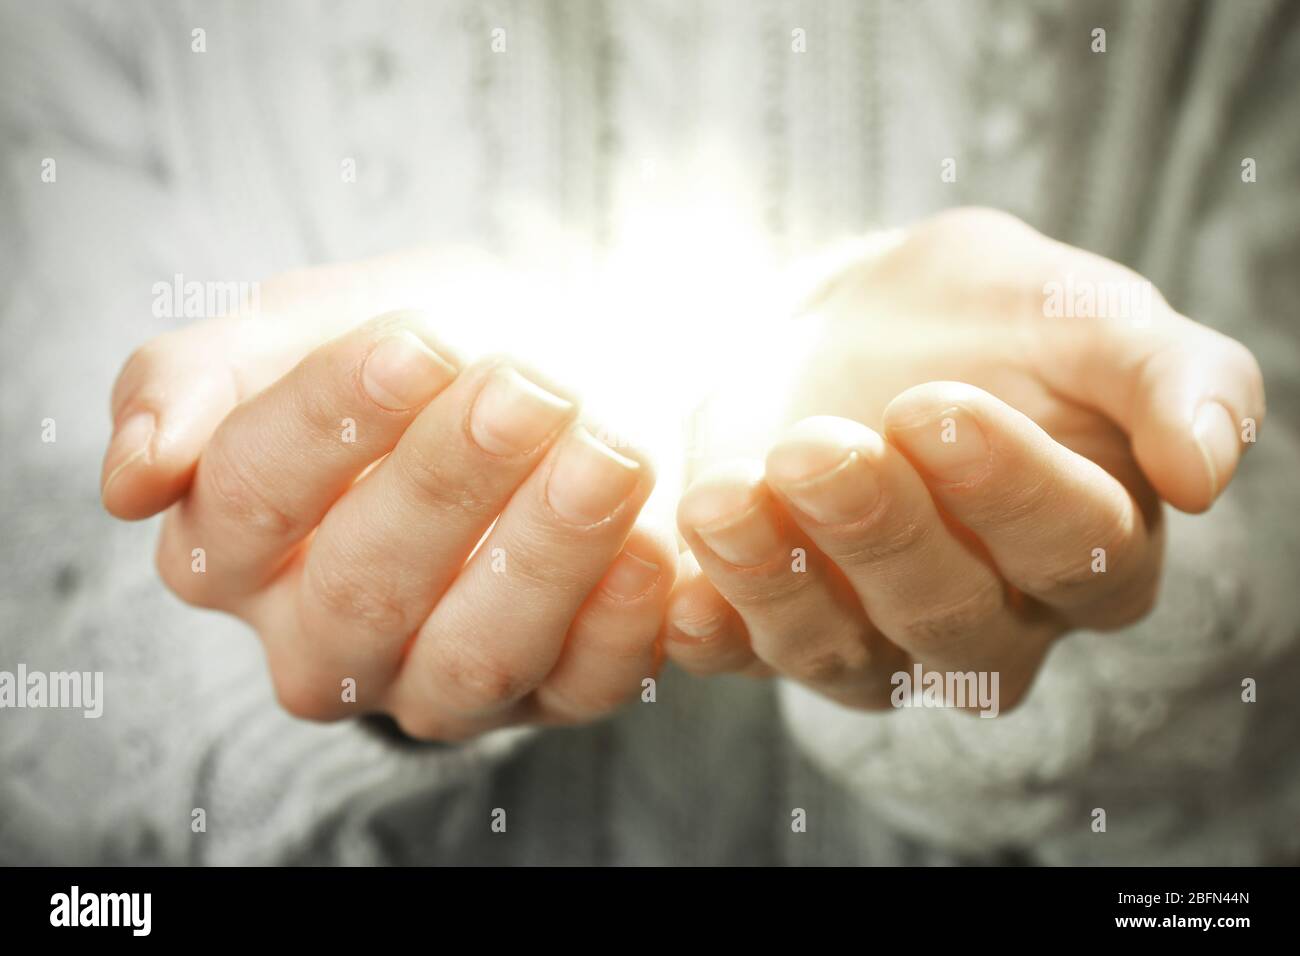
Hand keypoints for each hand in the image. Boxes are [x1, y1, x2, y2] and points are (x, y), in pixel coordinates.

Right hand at [101, 255, 674, 739]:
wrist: (562, 366)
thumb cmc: (425, 345)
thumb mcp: (307, 321)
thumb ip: (197, 380)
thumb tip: (134, 477)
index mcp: (233, 547)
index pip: (249, 498)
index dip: (328, 421)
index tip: (415, 342)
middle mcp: (324, 640)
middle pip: (360, 590)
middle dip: (447, 483)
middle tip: (527, 390)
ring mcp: (438, 683)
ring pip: (472, 657)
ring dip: (543, 554)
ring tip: (607, 452)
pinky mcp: (550, 697)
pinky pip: (581, 684)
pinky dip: (619, 621)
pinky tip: (651, 546)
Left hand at [662, 207, 1264, 711]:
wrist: (847, 322)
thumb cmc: (979, 316)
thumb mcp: (1077, 309)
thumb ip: (1164, 373)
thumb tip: (1211, 467)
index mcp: (1093, 547)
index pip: (1074, 549)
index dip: (1006, 489)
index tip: (932, 405)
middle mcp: (994, 619)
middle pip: (950, 614)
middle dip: (878, 532)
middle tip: (814, 445)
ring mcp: (879, 638)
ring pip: (839, 651)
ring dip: (777, 581)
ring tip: (722, 495)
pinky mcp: (777, 629)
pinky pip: (742, 655)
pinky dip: (708, 629)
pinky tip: (673, 588)